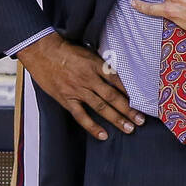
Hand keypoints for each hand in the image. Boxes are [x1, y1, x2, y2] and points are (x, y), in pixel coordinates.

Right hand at [16, 34, 143, 140]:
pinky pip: (81, 116)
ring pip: (101, 107)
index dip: (131, 92)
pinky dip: (93, 127)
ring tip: (129, 128)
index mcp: (96, 65)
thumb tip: (117, 76)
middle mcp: (89, 79)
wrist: (42, 52)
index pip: (118, 80)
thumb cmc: (65, 51)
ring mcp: (78, 90)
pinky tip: (103, 135)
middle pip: (113, 96)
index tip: (142, 101)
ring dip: (116, 119)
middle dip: (129, 109)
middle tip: (141, 120)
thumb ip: (102, 65)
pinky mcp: (67, 99)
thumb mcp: (88, 53)